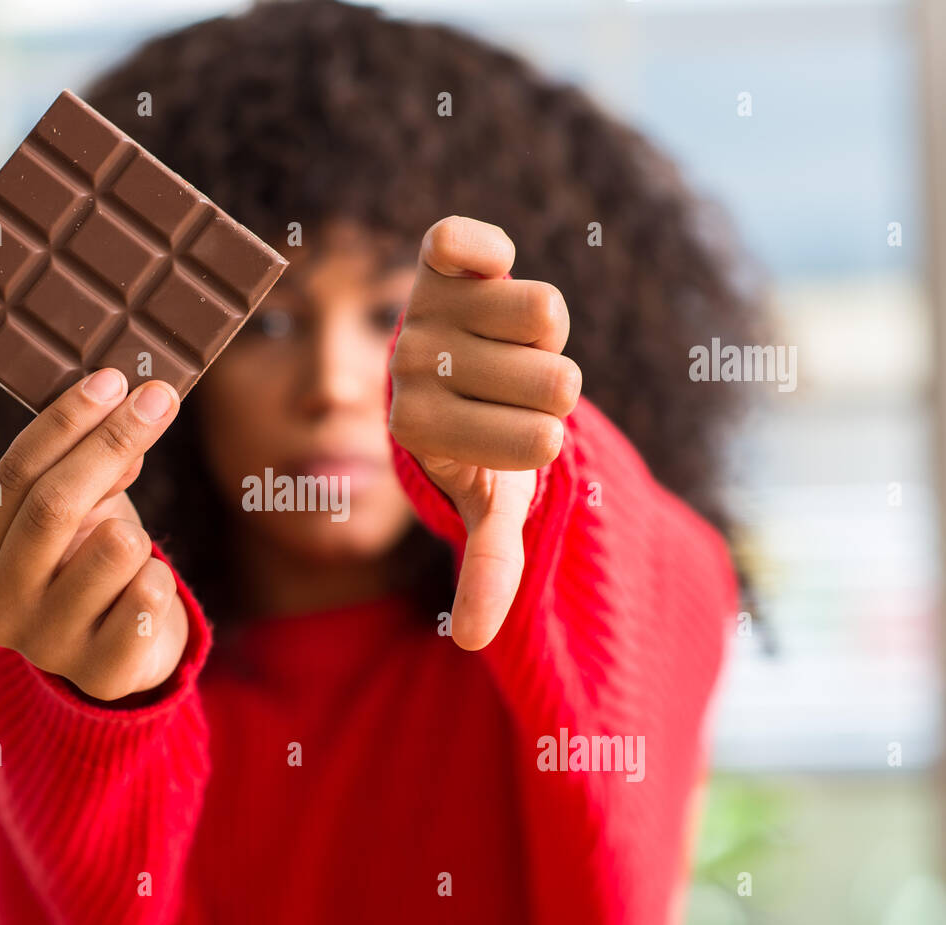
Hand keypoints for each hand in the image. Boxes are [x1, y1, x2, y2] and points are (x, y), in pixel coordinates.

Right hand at [0, 370, 189, 700]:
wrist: (120, 654)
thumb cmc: (90, 564)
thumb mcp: (81, 511)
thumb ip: (93, 466)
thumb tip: (129, 409)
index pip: (13, 476)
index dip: (65, 422)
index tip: (113, 379)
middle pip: (54, 506)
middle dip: (112, 442)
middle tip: (158, 398)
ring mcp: (46, 647)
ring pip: (115, 548)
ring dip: (140, 534)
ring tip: (134, 551)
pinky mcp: (101, 675)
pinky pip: (150, 595)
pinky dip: (159, 578)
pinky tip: (146, 590)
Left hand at [388, 216, 579, 650]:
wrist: (454, 365)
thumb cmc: (483, 439)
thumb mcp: (488, 503)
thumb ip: (488, 564)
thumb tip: (472, 644)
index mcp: (417, 431)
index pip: (540, 439)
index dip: (547, 438)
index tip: (510, 438)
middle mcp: (408, 368)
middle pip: (557, 374)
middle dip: (553, 388)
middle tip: (512, 390)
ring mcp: (420, 308)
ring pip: (543, 310)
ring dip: (544, 335)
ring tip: (507, 345)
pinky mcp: (435, 255)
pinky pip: (469, 240)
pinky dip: (489, 253)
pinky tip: (485, 280)